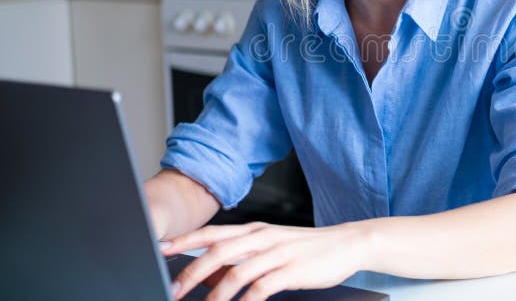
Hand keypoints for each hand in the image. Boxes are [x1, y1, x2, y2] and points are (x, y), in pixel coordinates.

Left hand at [163, 221, 370, 300]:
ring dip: (215, 293)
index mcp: (256, 229)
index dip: (185, 240)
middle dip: (191, 271)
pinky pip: (261, 287)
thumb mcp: (273, 245)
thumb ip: (245, 255)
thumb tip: (212, 274)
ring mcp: (277, 252)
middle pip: (219, 250)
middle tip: (173, 289)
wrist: (348, 243)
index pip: (213, 232)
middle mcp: (263, 237)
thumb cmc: (307, 247)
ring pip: (236, 271)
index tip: (160, 249)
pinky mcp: (291, 270)